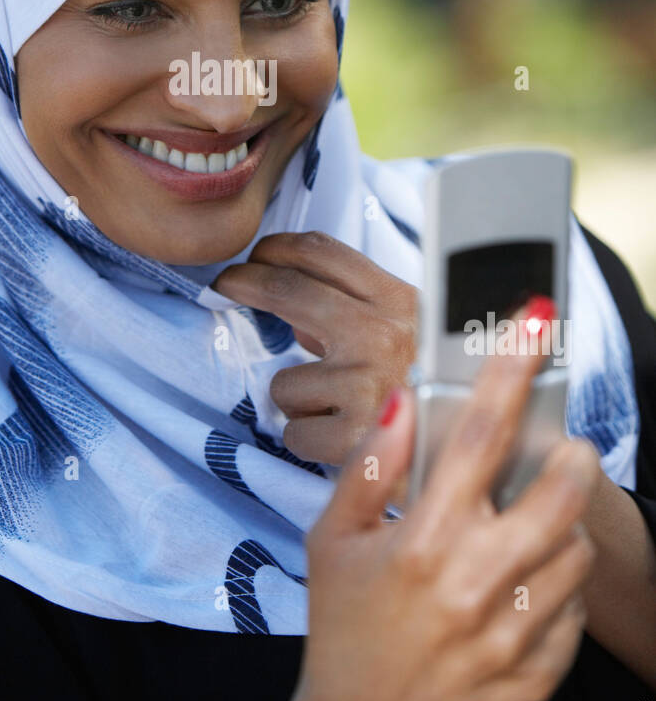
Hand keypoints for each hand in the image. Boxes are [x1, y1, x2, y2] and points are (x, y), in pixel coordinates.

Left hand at [213, 231, 417, 467]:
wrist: (473, 452)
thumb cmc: (437, 392)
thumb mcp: (413, 334)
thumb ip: (360, 316)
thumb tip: (299, 319)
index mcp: (399, 301)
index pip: (322, 252)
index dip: (277, 248)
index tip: (256, 255)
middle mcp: (382, 333)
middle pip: (288, 289)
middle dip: (247, 281)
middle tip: (228, 284)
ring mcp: (366, 383)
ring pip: (284, 384)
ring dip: (298, 401)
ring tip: (338, 412)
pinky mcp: (355, 437)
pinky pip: (295, 434)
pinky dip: (311, 441)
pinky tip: (342, 440)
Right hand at [280, 314, 600, 700]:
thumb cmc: (343, 629)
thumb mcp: (332, 541)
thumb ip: (370, 466)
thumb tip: (405, 400)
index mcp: (421, 540)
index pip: (479, 434)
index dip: (510, 368)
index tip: (536, 323)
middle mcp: (473, 583)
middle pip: (557, 493)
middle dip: (570, 456)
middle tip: (561, 449)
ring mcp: (510, 632)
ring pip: (575, 551)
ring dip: (563, 523)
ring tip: (530, 523)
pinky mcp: (535, 672)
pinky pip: (574, 610)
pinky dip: (560, 586)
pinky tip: (523, 583)